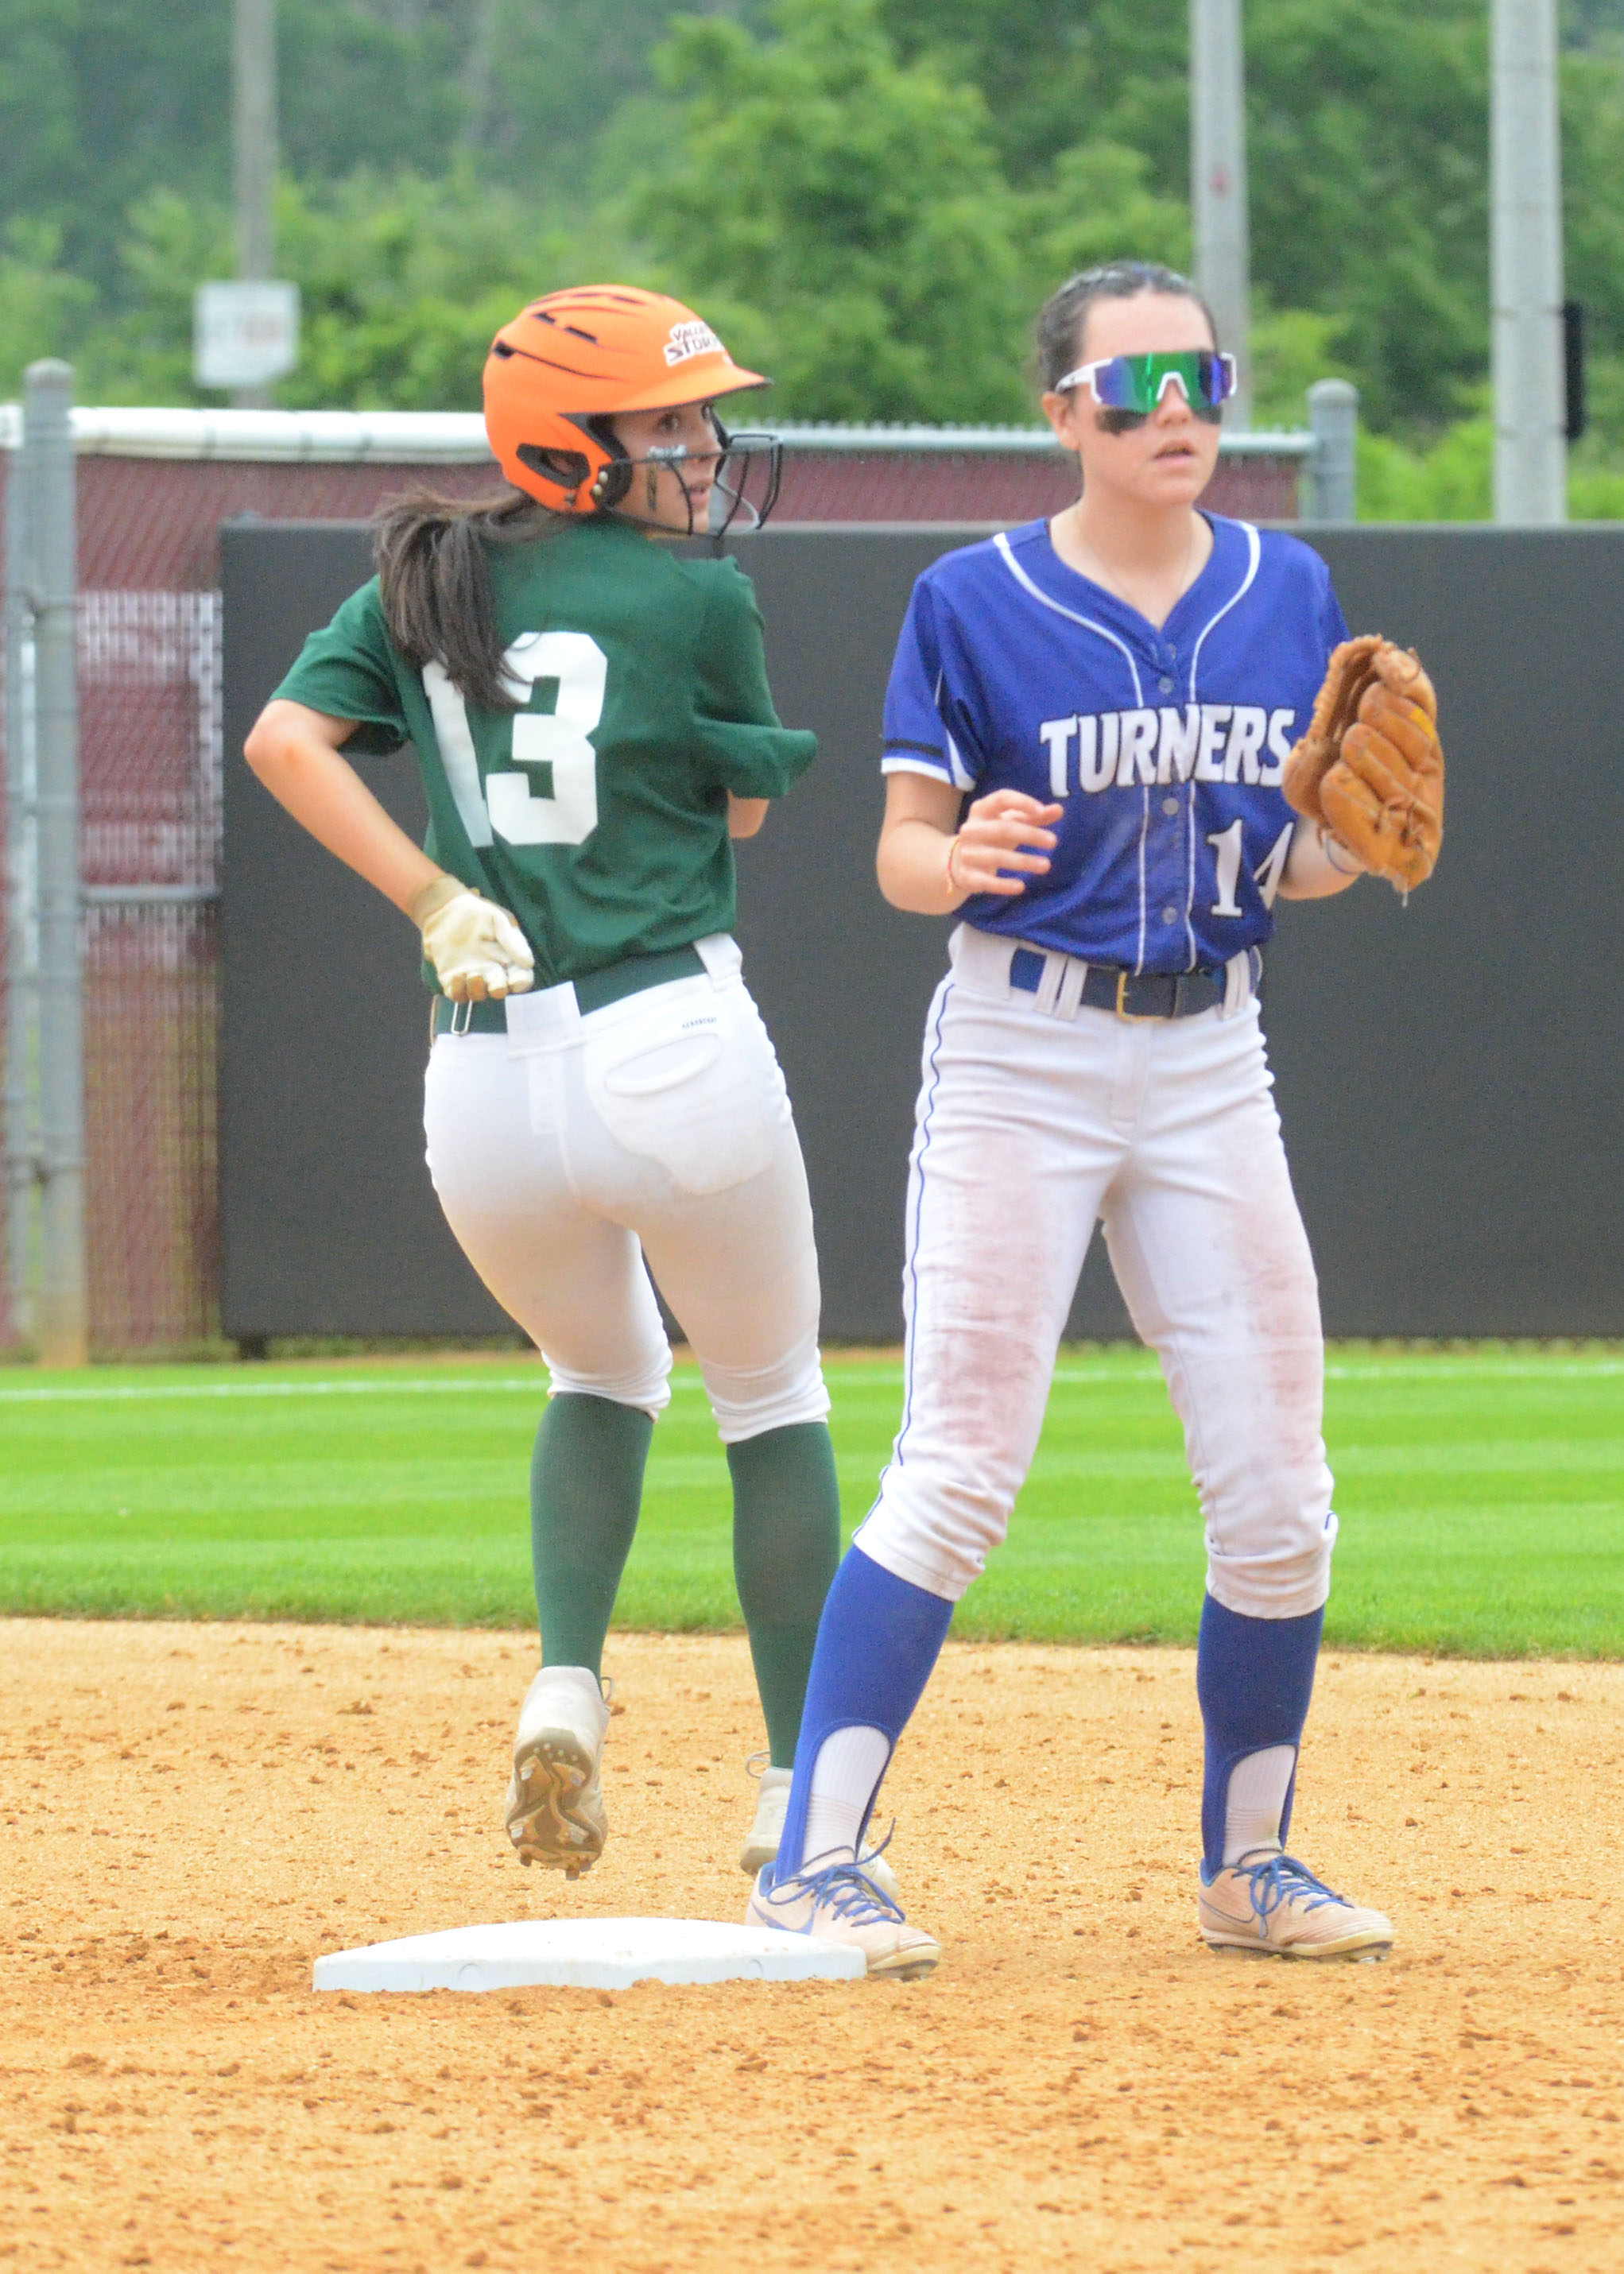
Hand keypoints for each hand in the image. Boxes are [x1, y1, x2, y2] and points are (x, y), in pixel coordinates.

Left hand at [410, 875, 535, 1001]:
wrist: (445, 909)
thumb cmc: (476, 912)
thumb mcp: (498, 920)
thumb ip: (512, 941)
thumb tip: (529, 963)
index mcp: (508, 959)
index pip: (521, 978)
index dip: (521, 983)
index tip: (516, 981)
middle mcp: (492, 972)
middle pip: (500, 990)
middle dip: (499, 990)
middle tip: (496, 986)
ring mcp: (472, 977)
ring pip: (478, 995)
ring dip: (478, 991)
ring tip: (473, 975)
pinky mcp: (452, 979)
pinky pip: (457, 994)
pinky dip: (458, 991)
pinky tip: (458, 976)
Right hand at [946, 789, 1062, 899]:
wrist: (958, 861)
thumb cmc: (992, 836)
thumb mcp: (1011, 822)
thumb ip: (1034, 816)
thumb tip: (1059, 810)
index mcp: (982, 809)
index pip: (1001, 798)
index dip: (1022, 803)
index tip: (1042, 811)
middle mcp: (971, 829)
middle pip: (1002, 829)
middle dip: (1029, 834)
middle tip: (1053, 841)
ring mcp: (967, 853)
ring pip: (997, 856)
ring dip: (1023, 861)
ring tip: (1046, 865)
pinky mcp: (967, 875)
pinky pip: (986, 881)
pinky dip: (1003, 885)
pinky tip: (1021, 886)